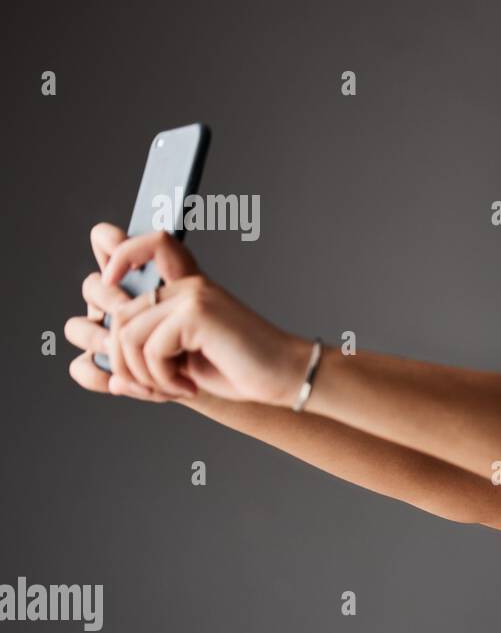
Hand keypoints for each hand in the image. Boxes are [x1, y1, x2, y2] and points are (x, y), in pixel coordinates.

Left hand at [65, 223, 312, 405]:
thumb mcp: (182, 362)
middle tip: (154, 385)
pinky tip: (188, 386)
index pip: (150, 245)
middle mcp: (188, 286)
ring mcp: (192, 295)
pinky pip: (150, 348)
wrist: (285, 377)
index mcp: (187, 290)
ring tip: (175, 387)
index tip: (107, 280)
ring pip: (128, 336)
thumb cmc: (241, 371)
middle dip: (124, 361)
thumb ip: (142, 354)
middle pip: (120, 315)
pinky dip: (162, 378)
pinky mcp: (197, 312)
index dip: (121, 253)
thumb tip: (83, 362)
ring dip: (145, 374)